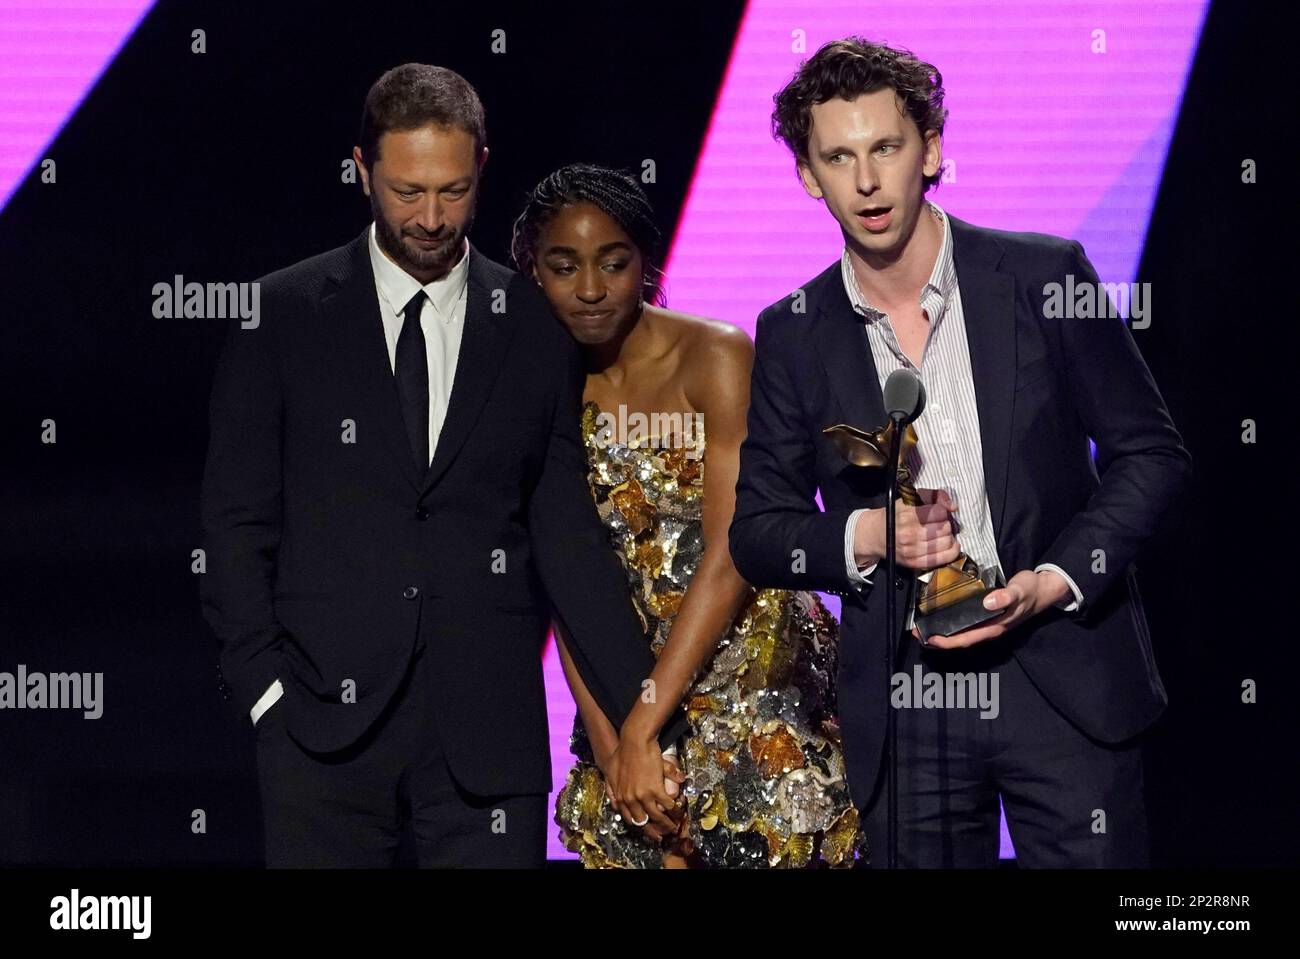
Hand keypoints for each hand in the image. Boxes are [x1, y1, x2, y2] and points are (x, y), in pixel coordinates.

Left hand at [602, 735, 684, 840]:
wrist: (635, 741)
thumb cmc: (622, 753)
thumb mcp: (610, 772)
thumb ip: (611, 789)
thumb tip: (615, 805)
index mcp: (619, 797)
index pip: (629, 818)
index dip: (639, 826)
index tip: (646, 829)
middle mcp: (630, 799)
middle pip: (643, 822)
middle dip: (653, 831)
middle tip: (660, 836)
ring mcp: (642, 796)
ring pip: (656, 816)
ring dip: (666, 824)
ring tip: (673, 827)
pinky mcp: (655, 789)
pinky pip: (666, 805)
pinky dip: (673, 810)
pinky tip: (677, 812)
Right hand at [855, 488, 961, 571]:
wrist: (876, 535)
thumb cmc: (896, 515)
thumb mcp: (910, 498)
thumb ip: (934, 496)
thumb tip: (953, 506)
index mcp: (907, 515)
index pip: (940, 512)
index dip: (942, 510)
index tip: (938, 511)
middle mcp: (909, 533)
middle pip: (945, 527)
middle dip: (945, 523)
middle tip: (939, 522)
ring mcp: (912, 550)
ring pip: (947, 542)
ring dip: (948, 536)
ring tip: (941, 533)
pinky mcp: (915, 563)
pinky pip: (944, 557)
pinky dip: (951, 550)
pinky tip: (948, 544)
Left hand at [912, 568, 1069, 647]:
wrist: (1043, 590)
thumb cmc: (1030, 591)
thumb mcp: (1020, 591)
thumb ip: (1007, 596)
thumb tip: (989, 603)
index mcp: (994, 628)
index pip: (965, 640)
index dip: (946, 642)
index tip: (928, 638)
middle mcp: (988, 628)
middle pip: (959, 640)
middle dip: (937, 640)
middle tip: (916, 632)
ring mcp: (987, 623)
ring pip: (960, 633)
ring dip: (942, 633)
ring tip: (922, 628)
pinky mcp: (985, 615)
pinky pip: (965, 624)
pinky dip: (950, 623)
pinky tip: (940, 617)